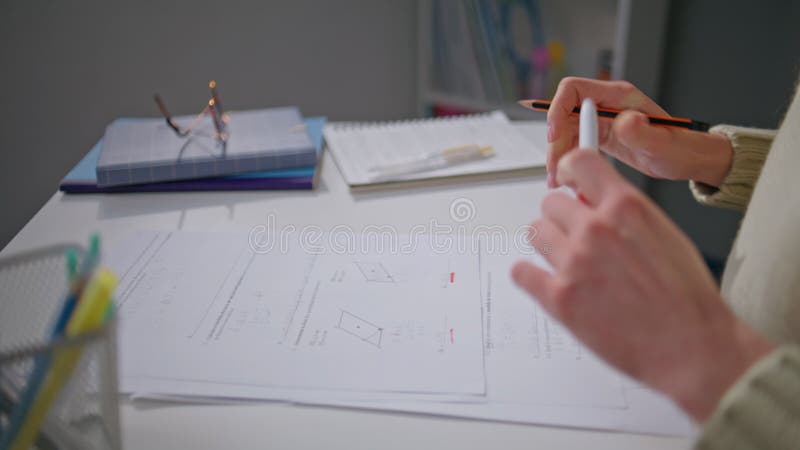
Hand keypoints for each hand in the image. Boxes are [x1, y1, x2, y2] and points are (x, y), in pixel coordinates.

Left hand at [512, 150, 772, 421]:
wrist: (691, 347)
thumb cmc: (686, 298)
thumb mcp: (666, 235)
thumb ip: (626, 214)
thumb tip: (593, 202)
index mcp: (626, 208)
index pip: (580, 162)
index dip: (570, 171)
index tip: (568, 181)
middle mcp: (595, 230)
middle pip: (551, 203)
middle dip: (564, 218)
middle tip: (578, 238)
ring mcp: (573, 264)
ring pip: (535, 233)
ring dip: (549, 244)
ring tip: (571, 264)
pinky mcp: (558, 298)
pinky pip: (521, 272)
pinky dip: (530, 276)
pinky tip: (547, 282)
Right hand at [545, 77, 732, 187]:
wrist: (683, 159)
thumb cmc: (678, 149)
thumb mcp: (662, 143)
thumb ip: (642, 132)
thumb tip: (624, 121)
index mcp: (618, 96)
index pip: (573, 89)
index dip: (557, 109)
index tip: (554, 135)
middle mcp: (605, 103)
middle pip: (564, 114)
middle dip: (556, 142)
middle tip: (556, 171)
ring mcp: (600, 118)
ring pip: (564, 131)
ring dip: (557, 154)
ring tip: (558, 180)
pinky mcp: (598, 133)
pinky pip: (573, 143)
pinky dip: (566, 160)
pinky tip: (566, 178)